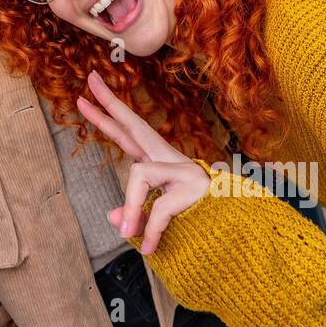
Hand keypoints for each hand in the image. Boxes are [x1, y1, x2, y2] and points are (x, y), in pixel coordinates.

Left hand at [79, 70, 209, 253]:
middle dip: (111, 104)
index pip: (129, 133)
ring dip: (132, 206)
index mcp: (159, 163)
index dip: (109, 112)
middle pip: (136, 125)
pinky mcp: (194, 187)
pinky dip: (150, 230)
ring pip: (139, 174)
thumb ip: (135, 216)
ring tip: (128, 235)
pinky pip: (159, 208)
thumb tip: (115, 219)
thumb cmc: (198, 224)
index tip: (91, 83)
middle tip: (89, 79)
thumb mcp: (158, 221)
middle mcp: (170, 159)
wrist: (236, 234)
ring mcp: (184, 170)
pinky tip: (149, 247)